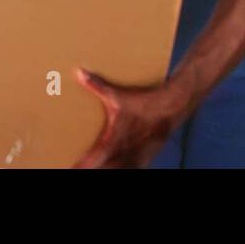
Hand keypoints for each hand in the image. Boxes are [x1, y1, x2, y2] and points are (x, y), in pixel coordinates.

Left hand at [72, 67, 189, 168]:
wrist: (173, 106)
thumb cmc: (145, 102)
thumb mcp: (118, 95)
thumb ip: (97, 86)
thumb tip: (79, 72)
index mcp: (115, 142)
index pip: (94, 161)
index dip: (82, 166)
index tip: (71, 168)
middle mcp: (125, 153)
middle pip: (105, 170)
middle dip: (92, 170)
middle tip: (77, 168)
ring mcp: (137, 157)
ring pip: (118, 171)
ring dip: (107, 170)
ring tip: (96, 168)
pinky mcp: (146, 157)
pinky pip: (131, 168)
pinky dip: (121, 168)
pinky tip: (115, 166)